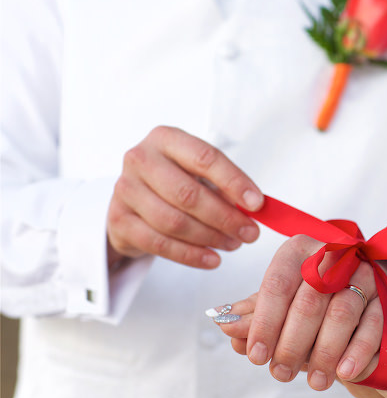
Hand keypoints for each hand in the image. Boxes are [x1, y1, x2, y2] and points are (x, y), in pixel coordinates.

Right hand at [107, 126, 263, 268]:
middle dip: (225, 218)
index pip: (205, 158)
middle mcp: (140, 159)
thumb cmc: (175, 180)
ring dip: (210, 237)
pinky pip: (159, 243)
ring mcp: (125, 190)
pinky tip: (212, 259)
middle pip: (188, 194)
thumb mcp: (200, 174)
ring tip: (233, 244)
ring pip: (174, 221)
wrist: (133, 199)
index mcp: (165, 138)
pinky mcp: (118, 220)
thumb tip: (255, 208)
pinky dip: (190, 255)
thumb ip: (226, 187)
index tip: (257, 204)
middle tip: (250, 233)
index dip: (234, 183)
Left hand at [217, 234, 386, 390]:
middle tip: (279, 373)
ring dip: (325, 351)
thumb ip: (254, 316)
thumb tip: (224, 325)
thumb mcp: (280, 307)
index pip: (278, 283)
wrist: (357, 305)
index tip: (255, 355)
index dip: (264, 322)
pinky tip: (344, 374)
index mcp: (300, 250)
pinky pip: (374, 324)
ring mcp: (364, 274)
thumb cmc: (310, 304)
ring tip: (312, 381)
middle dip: (292, 342)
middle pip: (310, 300)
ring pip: (343, 312)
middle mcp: (334, 255)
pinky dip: (358, 351)